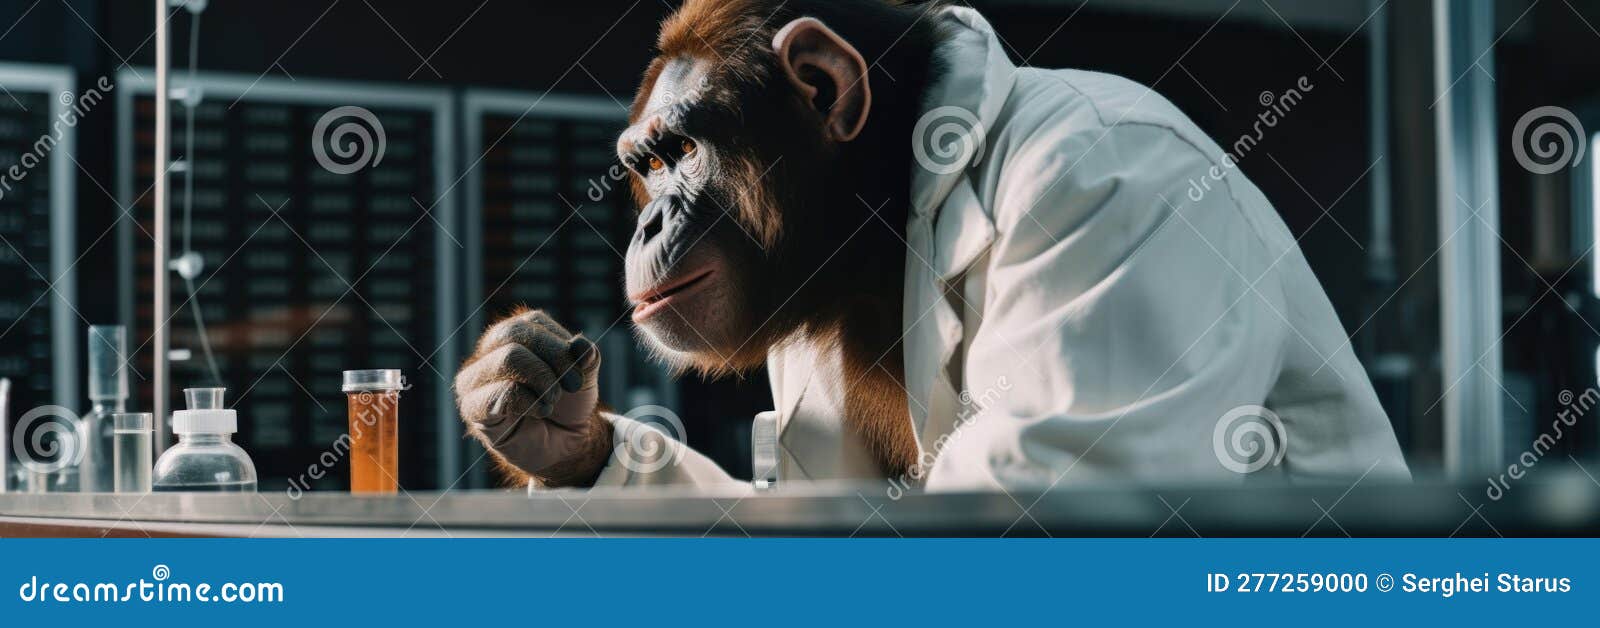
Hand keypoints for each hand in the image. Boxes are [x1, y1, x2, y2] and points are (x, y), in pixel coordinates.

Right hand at [454, 308, 609, 486]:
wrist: (564, 445)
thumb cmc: (567, 405)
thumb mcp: (583, 376)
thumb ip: (586, 357)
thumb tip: (580, 345)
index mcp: (514, 334)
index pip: (532, 322)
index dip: (561, 346)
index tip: (579, 372)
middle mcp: (489, 352)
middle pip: (513, 333)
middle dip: (553, 359)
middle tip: (571, 385)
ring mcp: (475, 380)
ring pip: (508, 357)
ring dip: (543, 380)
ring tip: (552, 399)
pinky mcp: (473, 408)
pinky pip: (499, 392)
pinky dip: (530, 401)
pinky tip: (540, 411)